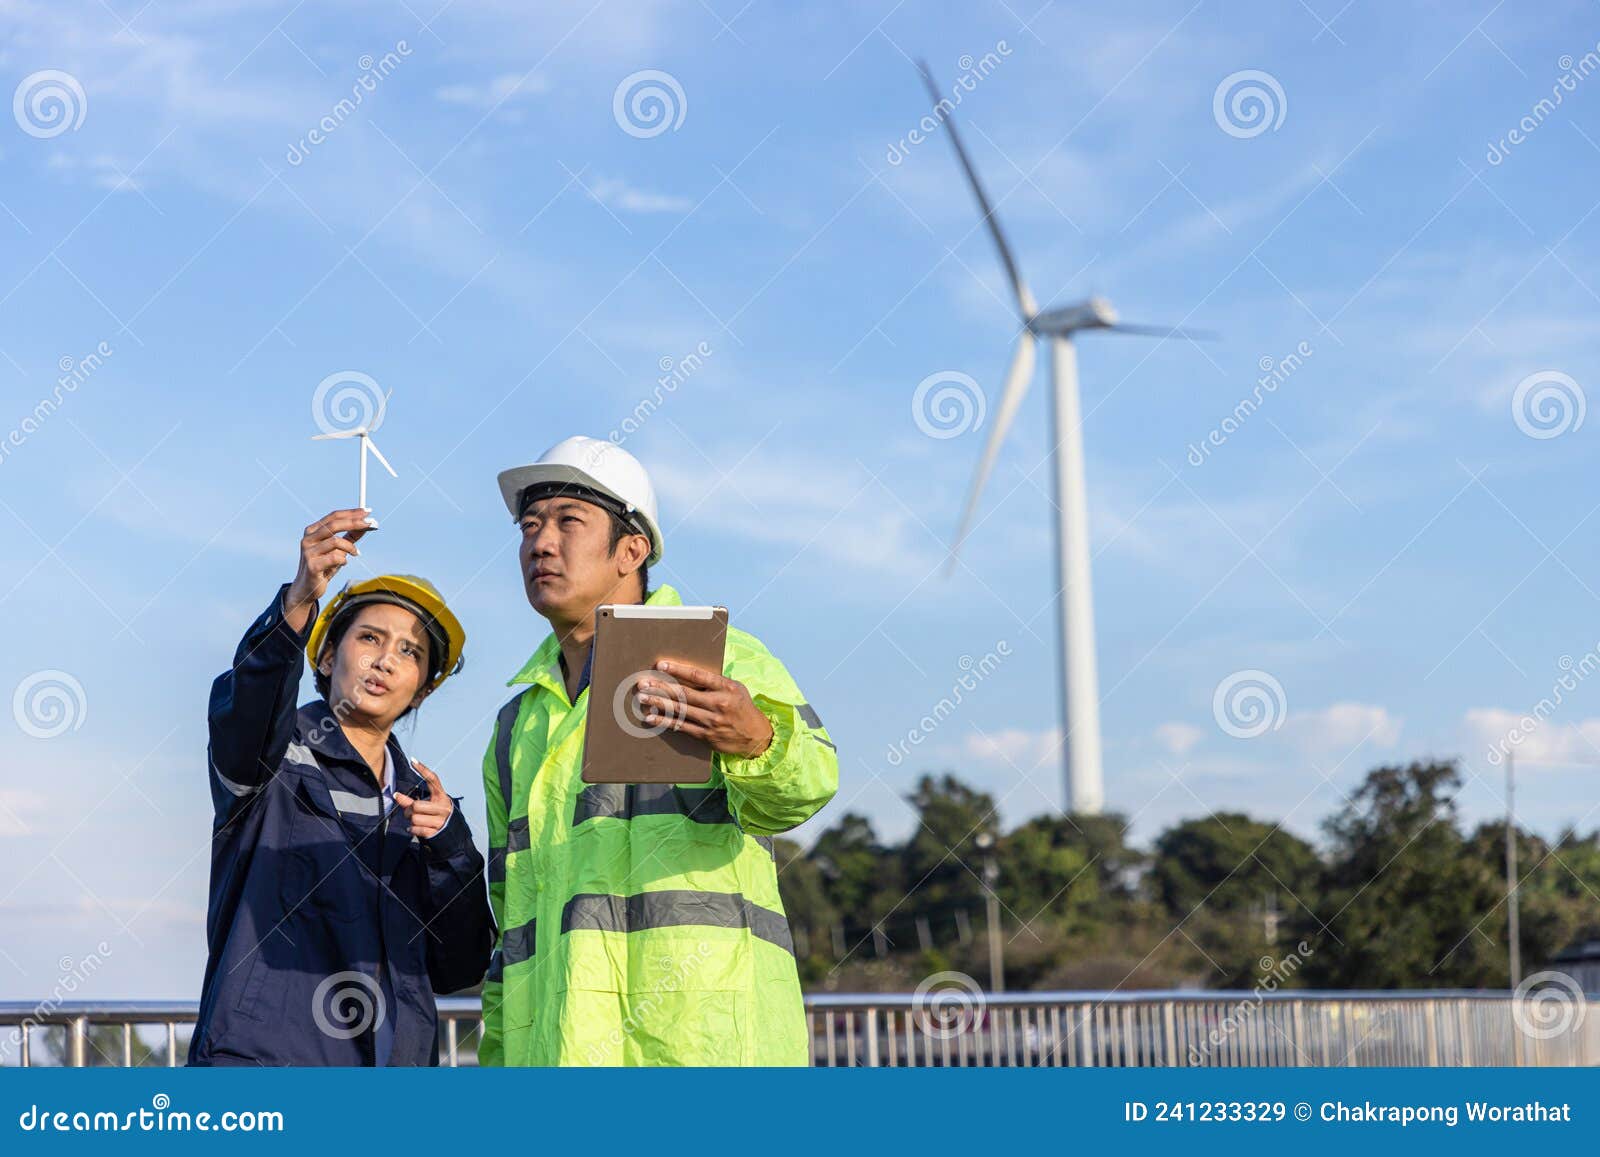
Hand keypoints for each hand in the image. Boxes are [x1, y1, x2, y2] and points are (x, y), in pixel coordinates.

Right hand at [285, 508, 374, 624]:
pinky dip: (344, 560)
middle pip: (334, 525)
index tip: (367, 511)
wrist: (307, 588)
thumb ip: (351, 536)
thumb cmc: (324, 566)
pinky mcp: (312, 565)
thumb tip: (367, 524)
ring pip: (335, 541)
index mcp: (312, 531)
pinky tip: (344, 563)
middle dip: (354, 523)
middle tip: (370, 524)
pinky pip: (334, 558)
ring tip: (356, 553)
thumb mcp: (338, 549)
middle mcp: (308, 539)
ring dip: (350, 547)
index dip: (351, 513)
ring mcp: (308, 552)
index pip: (333, 516)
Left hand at [394, 760, 455, 838]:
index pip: (433, 780)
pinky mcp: (436, 832)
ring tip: (415, 821)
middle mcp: (443, 807)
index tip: (413, 761)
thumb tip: (396, 795)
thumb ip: (411, 800)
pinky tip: (414, 828)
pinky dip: (412, 829)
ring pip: (415, 818)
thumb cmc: (434, 816)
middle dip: (409, 810)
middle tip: (410, 812)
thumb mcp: (427, 806)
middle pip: (416, 805)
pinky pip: (416, 829)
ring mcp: (441, 820)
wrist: (450, 833)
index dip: (423, 770)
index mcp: (441, 797)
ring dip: (410, 820)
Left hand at [636, 661, 774, 758]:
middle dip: (662, 687)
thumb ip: (715, 683)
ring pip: (680, 710)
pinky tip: (651, 717)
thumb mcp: (735, 689)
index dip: (678, 670)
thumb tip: (688, 674)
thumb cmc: (742, 708)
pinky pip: (681, 727)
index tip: (661, 665)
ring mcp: (711, 721)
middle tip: (643, 683)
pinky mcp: (706, 735)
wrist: (756, 737)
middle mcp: (718, 704)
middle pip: (684, 694)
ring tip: (642, 697)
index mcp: (726, 688)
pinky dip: (664, 721)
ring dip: (658, 703)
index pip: (698, 676)